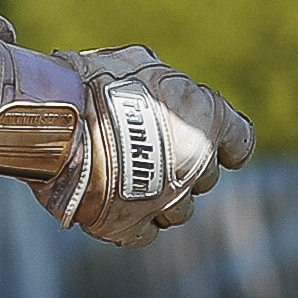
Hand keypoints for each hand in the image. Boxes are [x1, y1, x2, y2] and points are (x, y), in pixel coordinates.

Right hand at [37, 45, 257, 247]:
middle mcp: (196, 165)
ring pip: (180, 212)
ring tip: (132, 180)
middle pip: (205, 178)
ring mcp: (165, 200)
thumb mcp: (136, 62)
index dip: (227, 144)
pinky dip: (135, 224)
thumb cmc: (95, 81)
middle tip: (153, 152)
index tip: (217, 145)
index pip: (240, 142)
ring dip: (163, 199)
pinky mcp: (129, 225)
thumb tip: (157, 86)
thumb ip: (161, 79)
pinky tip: (117, 207)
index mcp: (209, 120)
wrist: (58, 120)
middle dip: (187, 168)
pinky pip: (144, 235)